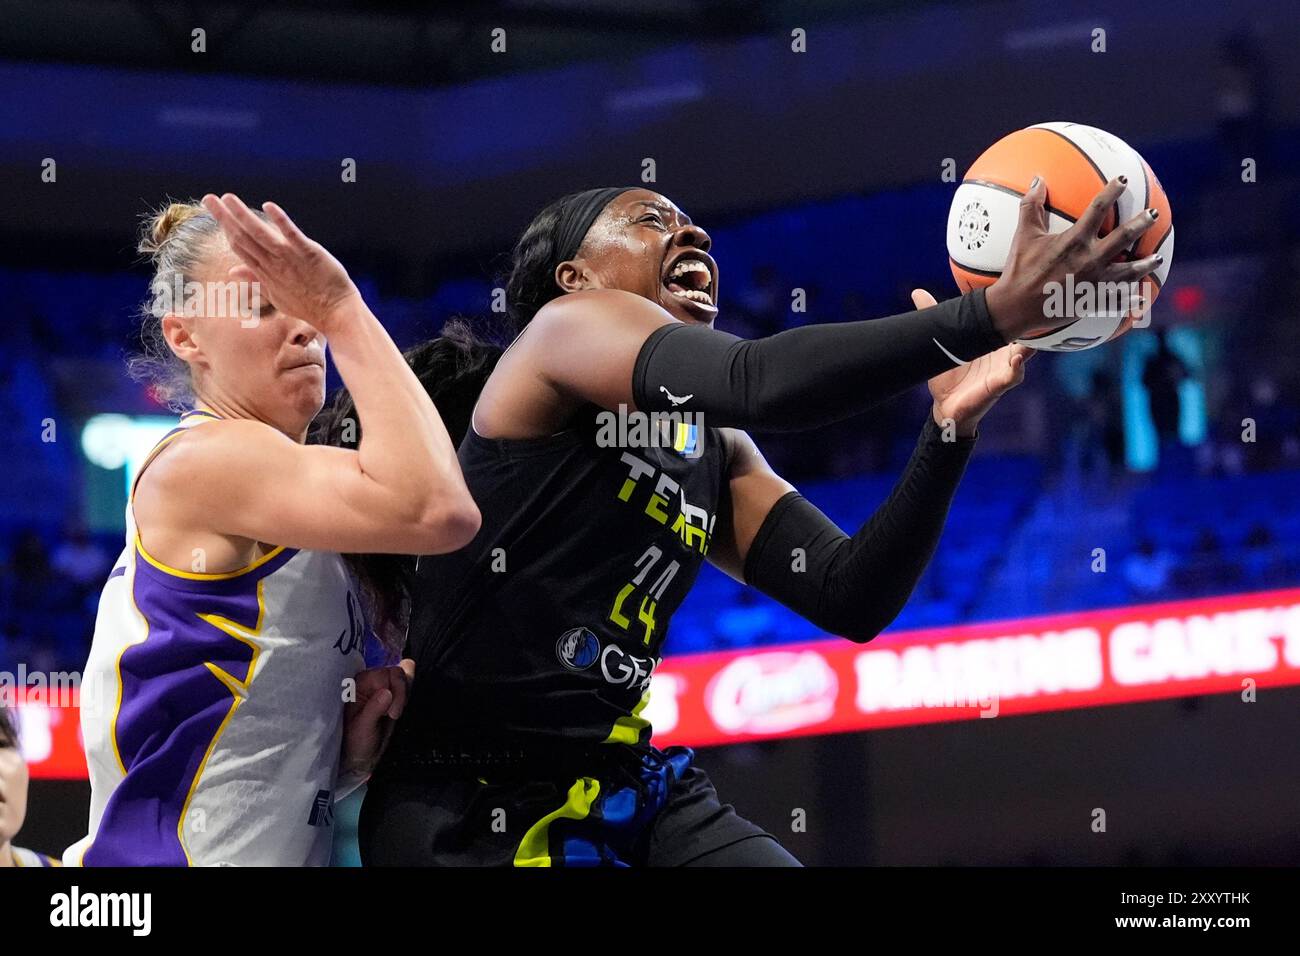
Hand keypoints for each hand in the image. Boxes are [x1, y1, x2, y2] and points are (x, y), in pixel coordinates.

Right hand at [201, 193, 360, 334]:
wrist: (336, 314)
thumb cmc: (308, 304)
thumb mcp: (275, 295)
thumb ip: (255, 279)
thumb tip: (232, 271)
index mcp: (264, 272)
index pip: (239, 246)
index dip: (225, 227)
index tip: (214, 210)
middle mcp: (272, 264)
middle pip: (244, 238)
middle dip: (225, 217)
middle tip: (208, 198)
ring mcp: (290, 259)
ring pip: (261, 235)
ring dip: (243, 216)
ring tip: (228, 198)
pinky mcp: (309, 254)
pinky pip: (292, 235)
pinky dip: (280, 221)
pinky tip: (268, 206)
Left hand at [340, 659, 414, 781]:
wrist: (360, 758)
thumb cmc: (354, 743)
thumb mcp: (362, 728)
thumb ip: (374, 709)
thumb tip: (387, 692)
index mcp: (360, 684)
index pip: (388, 673)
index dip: (396, 690)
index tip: (392, 713)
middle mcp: (371, 682)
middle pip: (398, 673)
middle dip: (401, 694)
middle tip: (392, 715)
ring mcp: (382, 688)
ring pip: (405, 679)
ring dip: (404, 697)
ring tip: (392, 715)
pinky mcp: (391, 696)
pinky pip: (406, 687)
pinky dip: (406, 697)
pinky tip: (396, 712)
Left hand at [915, 289, 1033, 436]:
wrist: (945, 405)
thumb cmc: (949, 374)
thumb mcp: (942, 342)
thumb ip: (935, 316)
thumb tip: (917, 292)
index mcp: (992, 339)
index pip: (1009, 318)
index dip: (1015, 304)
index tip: (1017, 287)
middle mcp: (1003, 352)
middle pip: (1024, 333)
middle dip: (1029, 321)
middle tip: (1029, 305)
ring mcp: (1003, 368)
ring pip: (1024, 353)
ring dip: (1028, 343)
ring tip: (1028, 333)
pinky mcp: (999, 385)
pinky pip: (1013, 376)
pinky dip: (1016, 368)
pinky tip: (1016, 359)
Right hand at [984, 176, 1162, 341]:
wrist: (1015, 307)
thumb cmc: (1018, 270)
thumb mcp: (1023, 235)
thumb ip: (1031, 206)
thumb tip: (1038, 179)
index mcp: (1075, 240)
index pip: (1098, 209)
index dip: (1111, 191)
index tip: (1122, 180)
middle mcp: (1090, 258)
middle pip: (1123, 237)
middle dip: (1141, 223)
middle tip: (1154, 214)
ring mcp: (1094, 281)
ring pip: (1127, 271)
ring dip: (1145, 264)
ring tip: (1157, 258)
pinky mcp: (1091, 301)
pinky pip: (1115, 300)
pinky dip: (1130, 299)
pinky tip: (1140, 296)